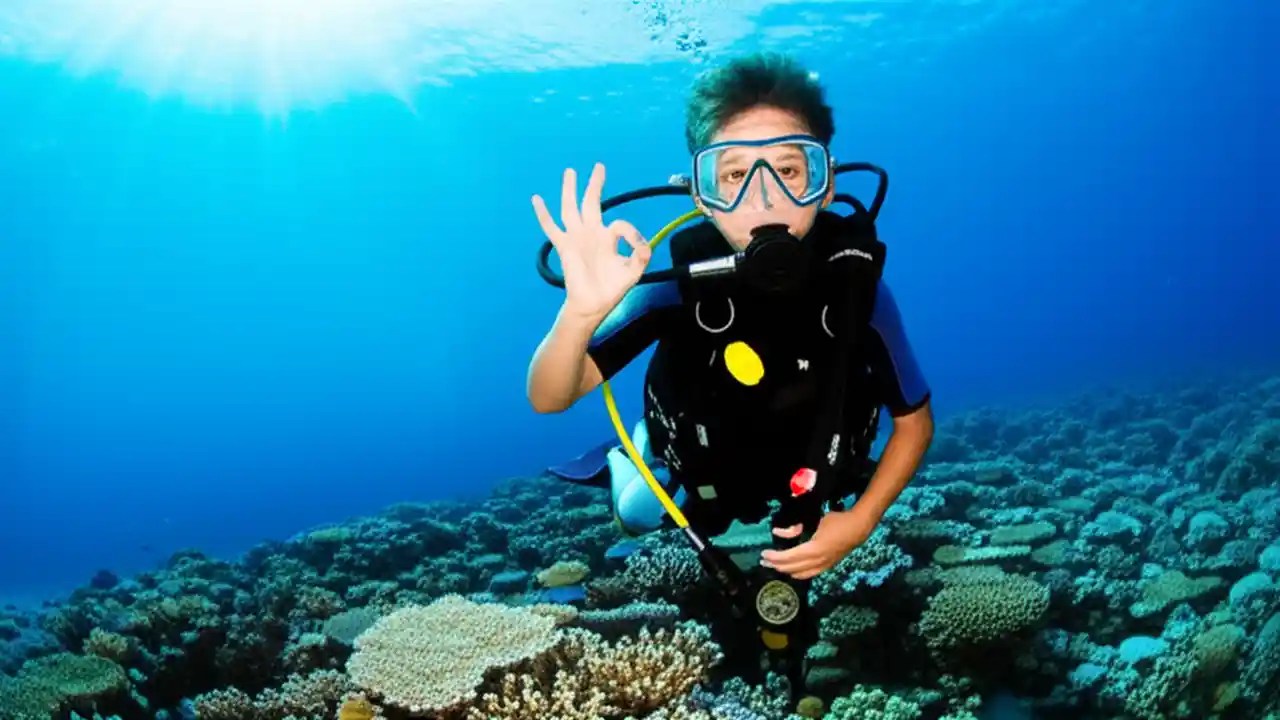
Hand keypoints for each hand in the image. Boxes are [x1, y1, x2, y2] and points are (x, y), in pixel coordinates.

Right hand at [532, 163, 651, 319]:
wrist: (593, 303)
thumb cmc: (612, 288)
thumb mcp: (634, 270)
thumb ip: (641, 254)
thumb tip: (643, 242)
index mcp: (608, 237)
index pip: (619, 223)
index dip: (631, 232)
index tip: (637, 245)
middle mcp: (591, 233)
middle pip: (591, 202)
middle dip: (595, 185)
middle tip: (599, 166)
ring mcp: (576, 237)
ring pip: (571, 208)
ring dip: (570, 190)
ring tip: (570, 172)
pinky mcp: (564, 246)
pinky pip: (551, 227)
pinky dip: (543, 214)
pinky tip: (537, 199)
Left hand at [759, 509, 876, 580]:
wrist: (858, 527)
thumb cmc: (836, 521)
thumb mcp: (814, 521)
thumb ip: (796, 529)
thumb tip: (779, 532)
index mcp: (814, 549)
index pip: (789, 557)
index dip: (775, 557)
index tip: (764, 554)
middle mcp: (818, 561)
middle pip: (792, 568)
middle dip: (776, 565)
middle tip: (764, 561)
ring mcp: (824, 566)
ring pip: (800, 574)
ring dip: (785, 570)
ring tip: (774, 566)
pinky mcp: (827, 566)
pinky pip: (809, 574)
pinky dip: (797, 573)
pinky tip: (790, 571)